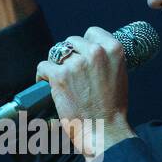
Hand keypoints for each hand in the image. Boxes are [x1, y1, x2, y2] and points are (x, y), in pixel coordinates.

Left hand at [35, 27, 136, 160]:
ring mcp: (76, 64)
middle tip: (71, 72)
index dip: (85, 44)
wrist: (104, 129)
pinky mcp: (59, 76)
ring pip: (57, 53)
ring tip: (59, 79)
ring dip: (56, 65)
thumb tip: (90, 50)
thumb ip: (106, 59)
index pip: (92, 32)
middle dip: (69, 55)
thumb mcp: (119, 74)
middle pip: (72, 41)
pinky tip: (46, 84)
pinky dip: (42, 76)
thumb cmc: (112, 107)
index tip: (81, 55)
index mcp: (113, 49)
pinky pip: (44, 66)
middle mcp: (95, 52)